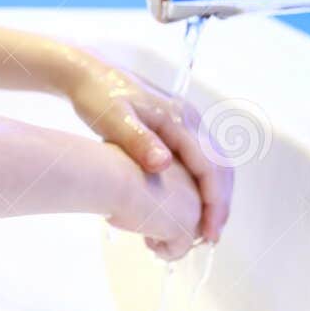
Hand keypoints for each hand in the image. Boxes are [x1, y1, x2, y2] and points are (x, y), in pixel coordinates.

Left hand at [66, 57, 231, 242]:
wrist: (89, 73)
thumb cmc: (97, 97)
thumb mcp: (113, 120)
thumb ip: (138, 141)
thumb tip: (163, 164)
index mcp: (179, 119)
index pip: (209, 166)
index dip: (213, 201)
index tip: (208, 231)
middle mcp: (190, 119)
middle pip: (220, 166)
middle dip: (220, 203)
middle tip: (211, 237)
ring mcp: (186, 121)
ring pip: (215, 162)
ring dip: (215, 194)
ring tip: (205, 226)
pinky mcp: (178, 126)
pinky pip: (203, 158)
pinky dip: (205, 183)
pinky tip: (193, 203)